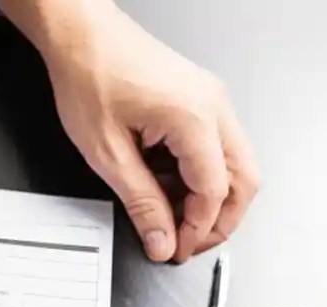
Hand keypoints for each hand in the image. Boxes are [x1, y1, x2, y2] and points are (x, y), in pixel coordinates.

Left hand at [0, 0, 260, 262]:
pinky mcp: (202, 99)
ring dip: (211, 198)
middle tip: (187, 243)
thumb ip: (141, 203)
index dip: (197, 230)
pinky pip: (218, 146)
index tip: (176, 249)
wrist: (83, 36)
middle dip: (220, 220)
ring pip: (236, 165)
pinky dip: (201, 174)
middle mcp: (214, 106)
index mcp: (193, 119)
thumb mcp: (107, 153)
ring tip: (173, 216)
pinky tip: (170, 185)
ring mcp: (212, 100)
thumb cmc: (90, 76)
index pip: (215, 193)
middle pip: (244, 181)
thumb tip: (162, 240)